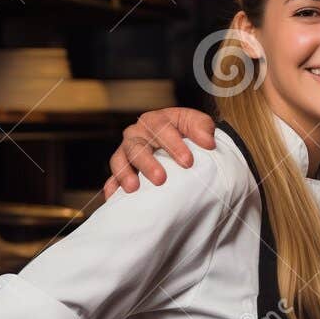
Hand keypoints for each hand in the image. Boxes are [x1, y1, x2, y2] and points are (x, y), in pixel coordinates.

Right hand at [103, 107, 217, 198]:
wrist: (180, 143)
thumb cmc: (188, 133)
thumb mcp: (197, 124)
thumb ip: (203, 127)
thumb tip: (208, 142)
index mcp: (155, 120)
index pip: (162, 128)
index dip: (173, 145)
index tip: (188, 162)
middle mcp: (137, 134)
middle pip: (137, 146)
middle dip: (148, 163)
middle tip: (160, 179)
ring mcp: (126, 151)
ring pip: (120, 160)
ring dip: (124, 174)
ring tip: (133, 188)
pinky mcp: (121, 169)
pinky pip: (112, 178)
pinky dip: (112, 187)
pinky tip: (113, 198)